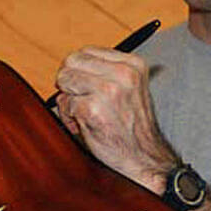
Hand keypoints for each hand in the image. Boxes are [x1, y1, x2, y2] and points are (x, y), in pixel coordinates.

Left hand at [54, 47, 176, 192]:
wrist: (145, 159)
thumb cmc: (133, 127)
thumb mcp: (129, 89)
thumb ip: (105, 72)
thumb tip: (70, 65)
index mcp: (133, 64)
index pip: (86, 52)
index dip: (80, 71)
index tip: (89, 89)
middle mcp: (123, 73)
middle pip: (71, 62)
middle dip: (71, 83)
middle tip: (84, 101)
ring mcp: (108, 90)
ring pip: (65, 81)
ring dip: (70, 101)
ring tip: (86, 115)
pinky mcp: (93, 109)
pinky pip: (65, 104)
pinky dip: (71, 119)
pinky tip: (88, 127)